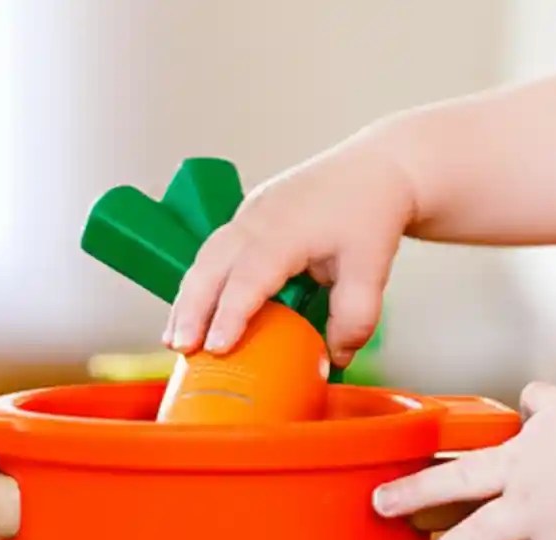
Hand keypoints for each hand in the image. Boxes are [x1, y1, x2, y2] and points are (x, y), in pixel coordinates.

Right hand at [164, 125, 417, 366]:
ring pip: (206, 257)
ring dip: (189, 298)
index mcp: (287, 228)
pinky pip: (215, 251)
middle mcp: (258, 218)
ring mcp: (249, 214)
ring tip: (177, 339)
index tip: (217, 346)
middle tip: (180, 348)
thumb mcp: (371, 270)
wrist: (378, 167)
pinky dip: (202, 283)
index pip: (250, 276)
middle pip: (211, 265)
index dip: (230, 313)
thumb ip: (354, 318)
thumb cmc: (371, 210)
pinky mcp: (249, 218)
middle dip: (191, 309)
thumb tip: (333, 357)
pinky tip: (197, 313)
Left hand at [372, 381, 555, 539]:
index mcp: (524, 447)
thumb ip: (548, 403)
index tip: (412, 463)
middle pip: (453, 488)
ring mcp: (539, 520)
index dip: (442, 453)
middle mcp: (521, 482)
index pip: (470, 450)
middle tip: (380, 505)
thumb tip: (535, 397)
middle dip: (410, 497)